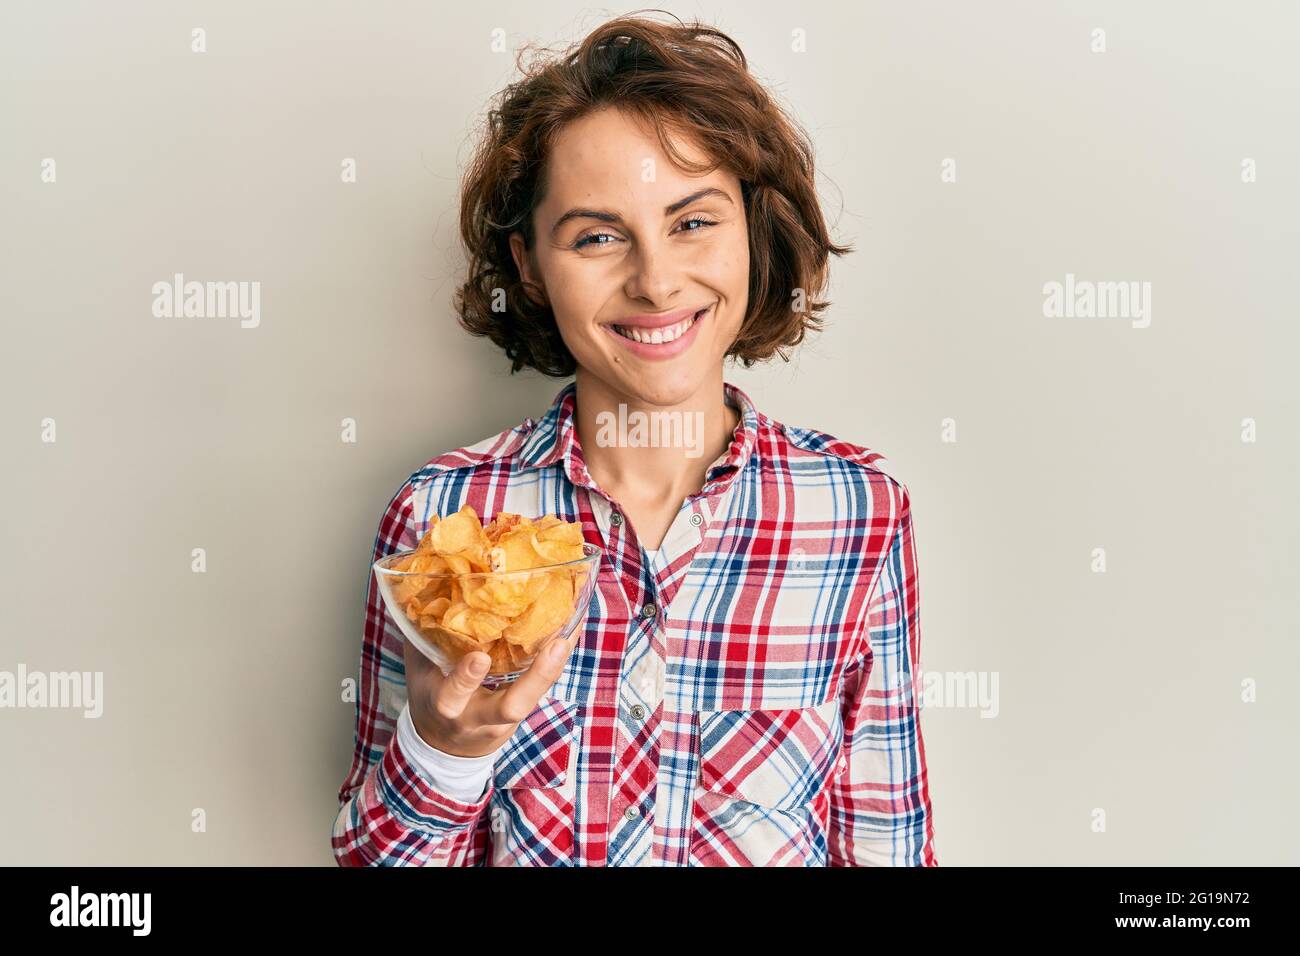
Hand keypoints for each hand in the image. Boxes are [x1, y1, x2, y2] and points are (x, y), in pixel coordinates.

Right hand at [402, 633, 576, 757]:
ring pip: (536, 697)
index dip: (465, 680)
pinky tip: (571, 630)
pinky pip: (543, 688)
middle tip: (557, 644)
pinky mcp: (523, 711)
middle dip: (535, 679)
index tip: (479, 658)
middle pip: (512, 708)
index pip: (452, 697)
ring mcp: (506, 718)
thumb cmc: (431, 700)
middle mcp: (480, 717)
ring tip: (570, 633)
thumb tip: (421, 591)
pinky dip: (556, 661)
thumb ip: (419, 641)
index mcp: (447, 707)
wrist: (446, 748)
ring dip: (555, 666)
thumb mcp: (419, 676)